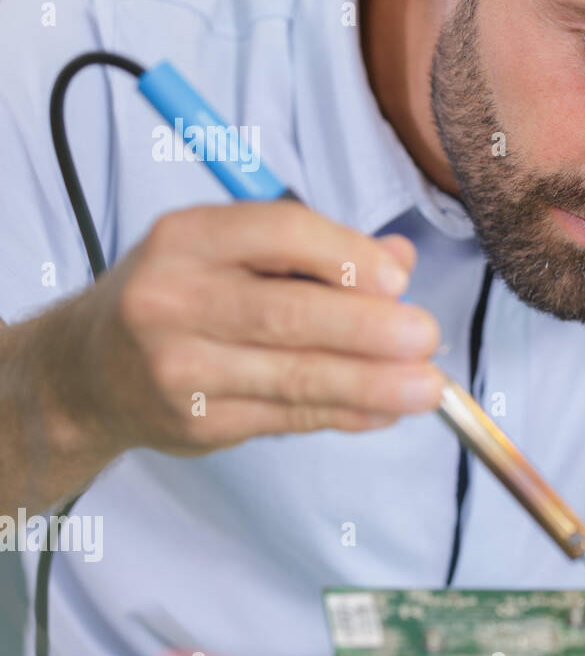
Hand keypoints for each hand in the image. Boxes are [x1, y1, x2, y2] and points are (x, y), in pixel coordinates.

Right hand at [62, 201, 443, 457]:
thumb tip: (400, 260)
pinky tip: (387, 409)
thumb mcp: (231, 252)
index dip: (346, 256)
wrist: (87, 372)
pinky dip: (346, 414)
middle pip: (288, 313)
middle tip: (427, 336)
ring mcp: (180, 368)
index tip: (397, 280)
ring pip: (294, 375)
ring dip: (372, 383)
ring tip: (427, 386)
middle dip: (368, 328)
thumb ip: (316, 252)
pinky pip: (289, 418)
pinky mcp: (196, 423)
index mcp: (187, 237)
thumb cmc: (182, 296)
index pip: (279, 233)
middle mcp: (173, 300)